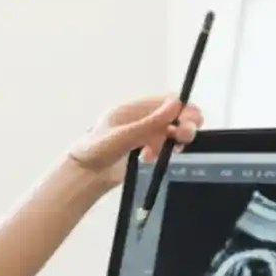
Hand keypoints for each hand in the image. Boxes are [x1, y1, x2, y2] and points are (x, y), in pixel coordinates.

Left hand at [69, 95, 203, 185]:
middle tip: (184, 137)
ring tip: (166, 150)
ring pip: (170, 131)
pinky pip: (163, 145)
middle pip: (173, 115)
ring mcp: (142, 134)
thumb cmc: (95, 152)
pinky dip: (164, 151)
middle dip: (184, 124)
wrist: (84, 175)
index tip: (191, 120)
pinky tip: (150, 158)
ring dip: (174, 139)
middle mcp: (139, 118)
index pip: (166, 100)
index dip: (182, 108)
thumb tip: (177, 104)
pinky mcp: (144, 149)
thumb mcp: (124, 136)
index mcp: (132, 108)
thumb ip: (151, 122)